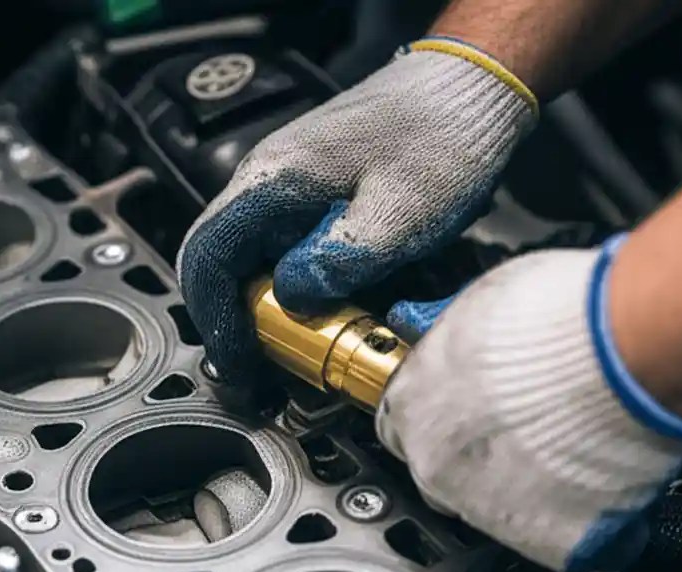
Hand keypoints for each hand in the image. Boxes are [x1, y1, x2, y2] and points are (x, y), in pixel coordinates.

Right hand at [177, 38, 536, 382]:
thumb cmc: (442, 136)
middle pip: (224, 263)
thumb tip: (294, 300)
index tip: (244, 367)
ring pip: (257, 259)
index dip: (216, 321)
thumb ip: (338, 262)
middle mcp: (270, 179)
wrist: (474, 87)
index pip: (207, 257)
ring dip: (270, 310)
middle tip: (269, 375)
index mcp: (272, 180)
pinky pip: (291, 248)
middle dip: (239, 324)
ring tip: (298, 354)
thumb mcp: (397, 214)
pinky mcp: (321, 192)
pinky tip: (328, 313)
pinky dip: (299, 288)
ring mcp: (293, 185)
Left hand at [376, 242, 681, 570]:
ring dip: (529, 489)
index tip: (469, 411)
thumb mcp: (482, 303)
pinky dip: (582, 521)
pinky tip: (604, 483)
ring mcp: (488, 510)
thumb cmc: (562, 313)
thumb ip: (457, 340)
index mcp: (412, 402)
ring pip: (498, 512)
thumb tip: (454, 337)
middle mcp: (437, 465)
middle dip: (481, 458)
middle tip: (531, 429)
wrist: (628, 348)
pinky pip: (559, 541)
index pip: (404, 426)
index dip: (443, 418)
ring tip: (577, 448)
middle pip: (444, 474)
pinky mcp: (546, 542)